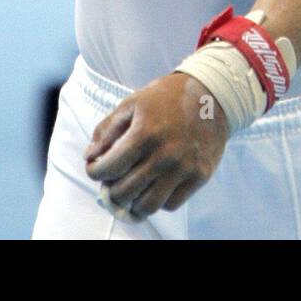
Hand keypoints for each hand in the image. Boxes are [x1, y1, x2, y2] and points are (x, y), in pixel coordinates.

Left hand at [84, 71, 228, 219]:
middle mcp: (164, 155)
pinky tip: (153, 186)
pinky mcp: (199, 176)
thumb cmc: (167, 97)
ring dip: (132, 202)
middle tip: (111, 181)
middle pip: (125, 191)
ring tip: (129, 190)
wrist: (211, 95)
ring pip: (147, 205)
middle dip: (110, 189)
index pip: (110, 168)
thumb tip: (89, 156)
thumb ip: (107, 129)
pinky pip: (170, 204)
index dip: (95, 172)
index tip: (94, 169)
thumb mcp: (133, 103)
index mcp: (145, 133)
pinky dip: (157, 201)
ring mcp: (184, 168)